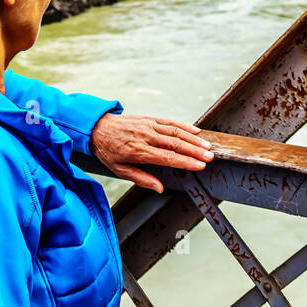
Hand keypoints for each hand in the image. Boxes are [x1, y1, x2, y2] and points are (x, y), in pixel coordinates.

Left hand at [89, 113, 212, 192]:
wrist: (96, 127)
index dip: (185, 161)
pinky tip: (196, 131)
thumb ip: (141, 178)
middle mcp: (145, 136)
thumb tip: (159, 188)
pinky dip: (184, 126)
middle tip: (210, 156)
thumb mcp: (119, 169)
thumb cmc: (108, 150)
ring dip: (193, 139)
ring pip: (175, 131)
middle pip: (175, 144)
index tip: (200, 165)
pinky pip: (169, 121)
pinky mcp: (149, 118)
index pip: (167, 157)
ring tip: (207, 146)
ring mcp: (148, 125)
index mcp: (138, 151)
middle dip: (195, 151)